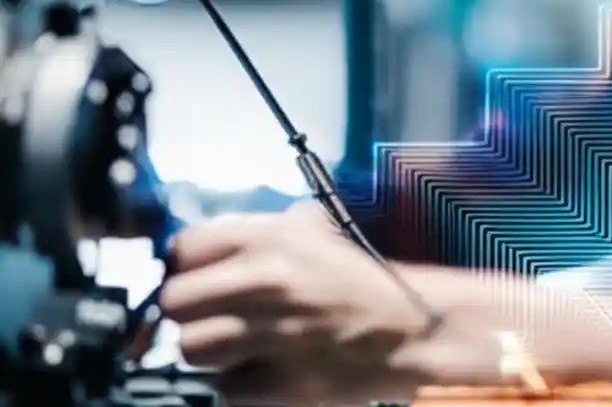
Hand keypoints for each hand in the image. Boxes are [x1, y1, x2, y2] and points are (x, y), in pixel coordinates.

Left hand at [162, 212, 611, 405]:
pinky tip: (268, 373)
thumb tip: (210, 244)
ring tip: (245, 348)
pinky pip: (226, 391)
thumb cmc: (373, 281)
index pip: (183, 248)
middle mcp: (267, 282)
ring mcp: (273, 334)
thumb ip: (266, 233)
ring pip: (192, 349)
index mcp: (275, 239)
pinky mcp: (282, 383)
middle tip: (220, 317)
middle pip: (176, 302)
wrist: (420, 328)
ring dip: (214, 353)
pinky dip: (241, 388)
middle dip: (194, 313)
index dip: (187, 266)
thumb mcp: (319, 234)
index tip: (198, 277)